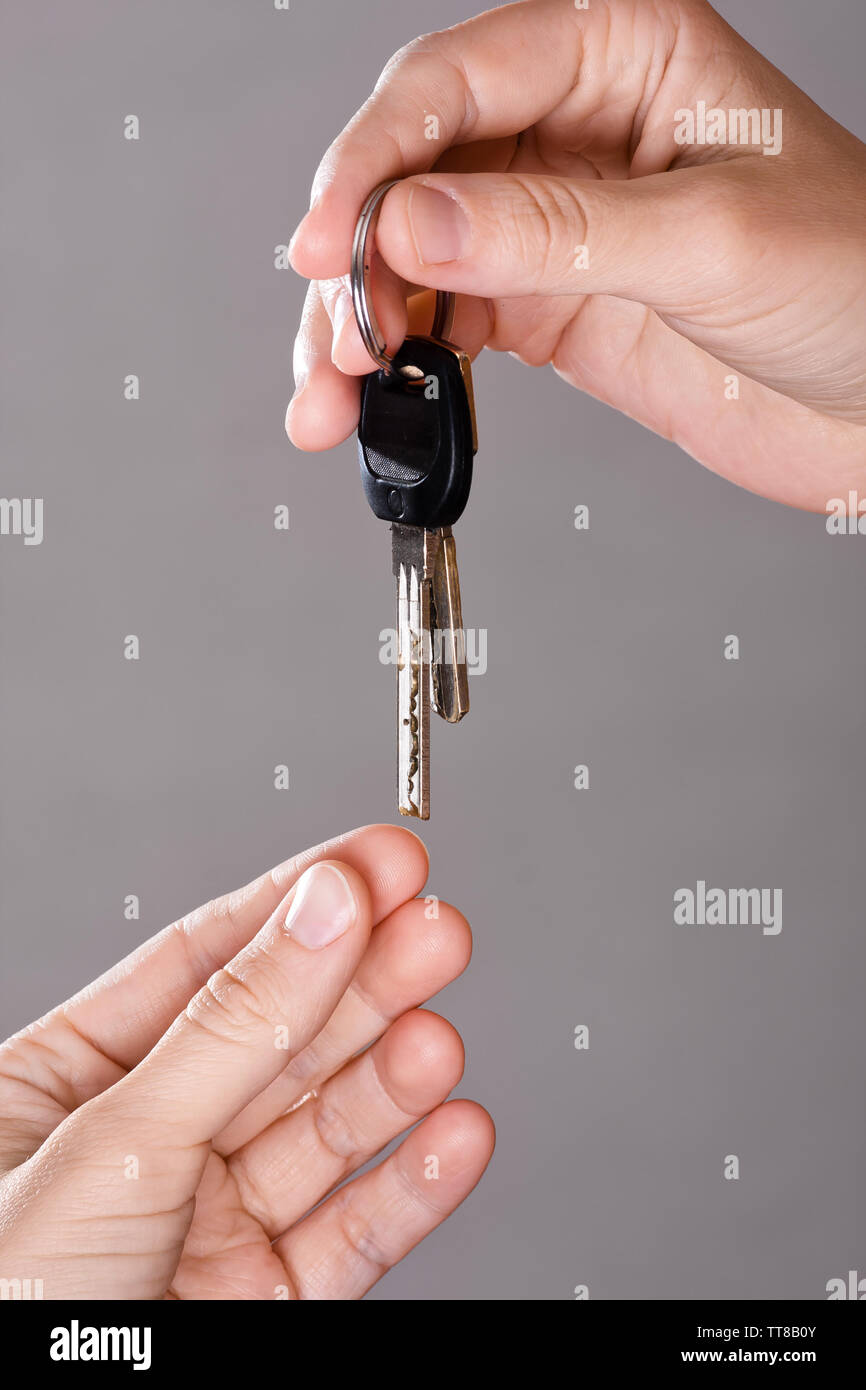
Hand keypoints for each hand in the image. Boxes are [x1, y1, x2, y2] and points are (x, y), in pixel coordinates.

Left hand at [0, 825, 492, 1299]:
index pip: (204, 963)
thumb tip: (320, 910)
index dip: (299, 904)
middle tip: (434, 925)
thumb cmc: (2, 1311)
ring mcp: (205, 1224)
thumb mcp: (114, 1145)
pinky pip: (351, 1232)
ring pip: (322, 1130)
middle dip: (363, 978)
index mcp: (64, 1086)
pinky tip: (450, 1132)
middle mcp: (142, 1146)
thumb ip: (233, 1026)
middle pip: (279, 1037)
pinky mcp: (261, 1299)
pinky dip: (408, 1184)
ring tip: (440, 1027)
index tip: (377, 862)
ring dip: (392, 1076)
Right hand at [287, 0, 865, 510]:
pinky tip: (377, 399)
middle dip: (356, 258)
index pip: (454, 83)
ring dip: (361, 324)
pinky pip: (446, 322)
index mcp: (621, 53)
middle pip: (412, 170)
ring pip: (413, 254)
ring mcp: (554, 224)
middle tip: (339, 341)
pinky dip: (402, 363)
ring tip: (335, 395)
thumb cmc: (856, 282)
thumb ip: (553, 230)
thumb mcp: (709, 239)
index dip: (374, 162)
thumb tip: (413, 224)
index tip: (331, 245)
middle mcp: (573, 129)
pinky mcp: (548, 306)